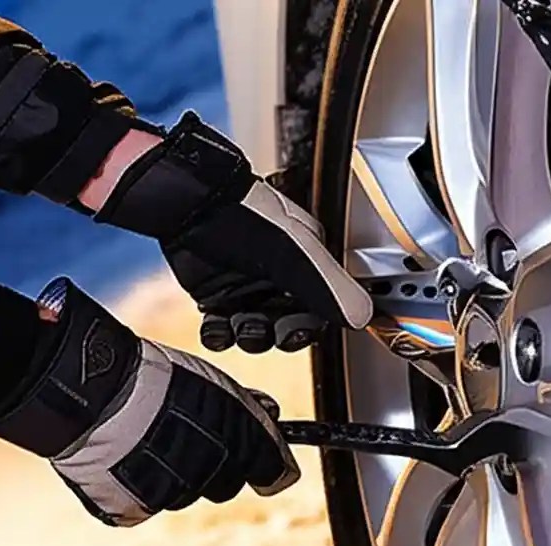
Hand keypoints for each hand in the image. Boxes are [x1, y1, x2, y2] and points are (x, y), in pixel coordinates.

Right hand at [0, 278, 297, 526]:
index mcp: (236, 439)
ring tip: (145, 438)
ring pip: (181, 495)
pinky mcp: (131, 509)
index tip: (271, 470)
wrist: (90, 387)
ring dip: (171, 475)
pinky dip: (133, 490)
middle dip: (214, 465)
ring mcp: (169, 494)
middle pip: (225, 485)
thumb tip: (272, 419)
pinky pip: (141, 507)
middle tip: (184, 436)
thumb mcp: (211, 382)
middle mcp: (209, 472)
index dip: (271, 468)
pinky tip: (122, 460)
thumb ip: (247, 409)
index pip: (272, 470)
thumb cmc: (151, 377)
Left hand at [91, 111, 371, 351]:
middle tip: (276, 330)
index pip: (322, 306)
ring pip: (257, 332)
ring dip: (251, 336)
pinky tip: (218, 327)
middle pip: (290, 325)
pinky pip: (222, 329)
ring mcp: (246, 287)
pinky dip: (219, 335)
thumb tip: (363, 315)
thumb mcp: (296, 254)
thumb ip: (330, 288)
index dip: (315, 323)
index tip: (305, 328)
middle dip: (283, 334)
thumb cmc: (244, 214)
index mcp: (307, 262)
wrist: (187, 205)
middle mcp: (278, 277)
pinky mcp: (215, 295)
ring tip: (243, 324)